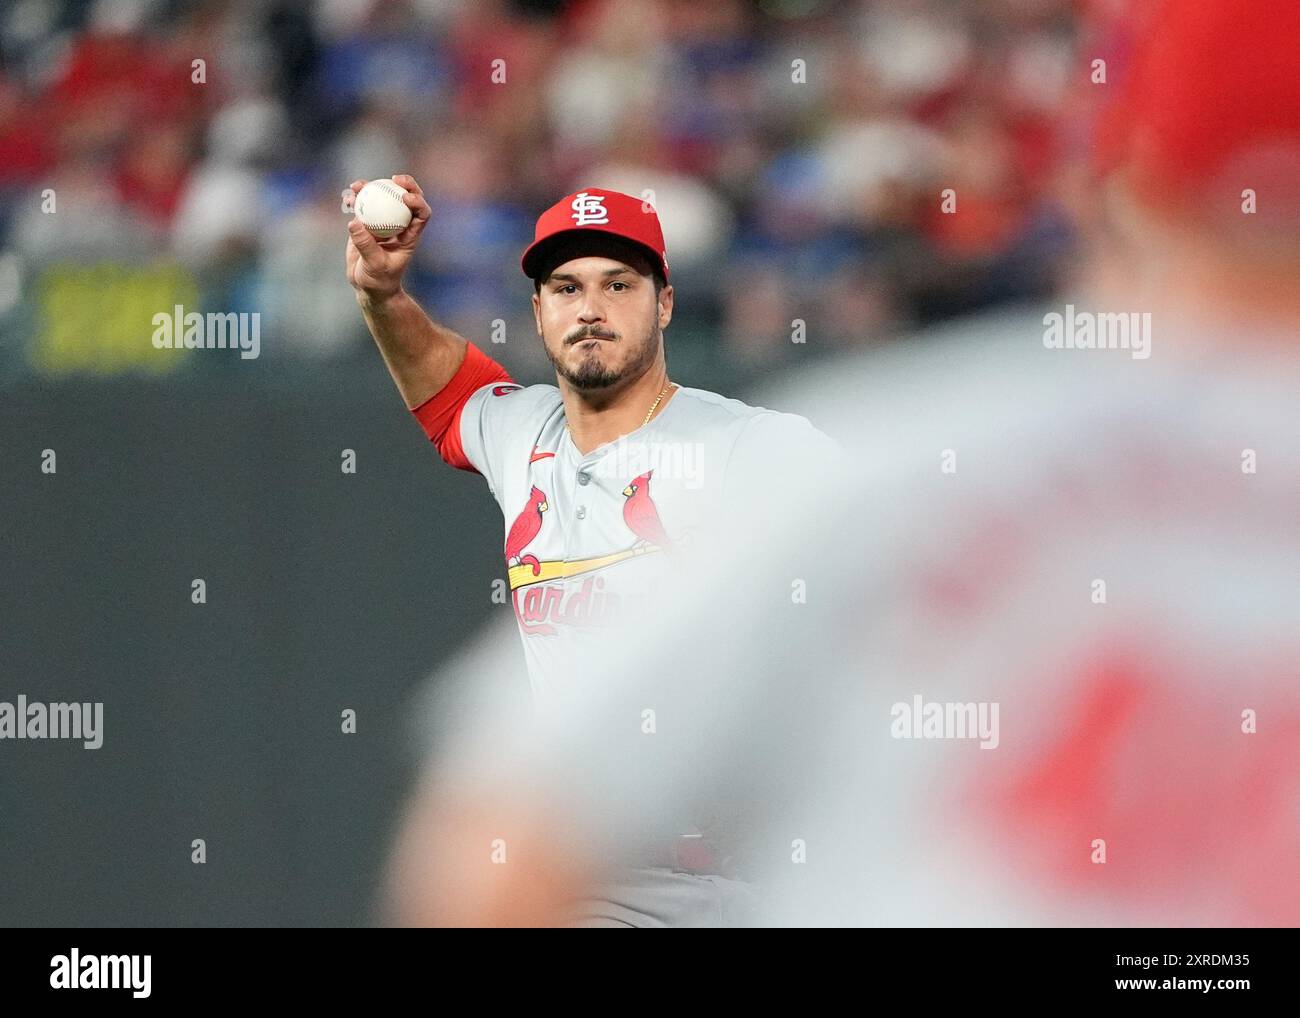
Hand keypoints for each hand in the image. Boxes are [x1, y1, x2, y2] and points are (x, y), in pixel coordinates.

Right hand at [343, 174, 431, 302]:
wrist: (368, 287)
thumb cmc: (378, 281)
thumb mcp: (374, 266)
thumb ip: (365, 245)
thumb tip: (354, 222)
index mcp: (410, 236)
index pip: (422, 214)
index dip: (418, 201)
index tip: (404, 197)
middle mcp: (399, 225)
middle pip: (407, 198)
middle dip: (405, 184)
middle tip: (392, 178)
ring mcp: (383, 223)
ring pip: (383, 198)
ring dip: (373, 188)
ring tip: (358, 185)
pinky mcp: (367, 224)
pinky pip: (363, 207)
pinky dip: (356, 200)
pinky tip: (347, 198)